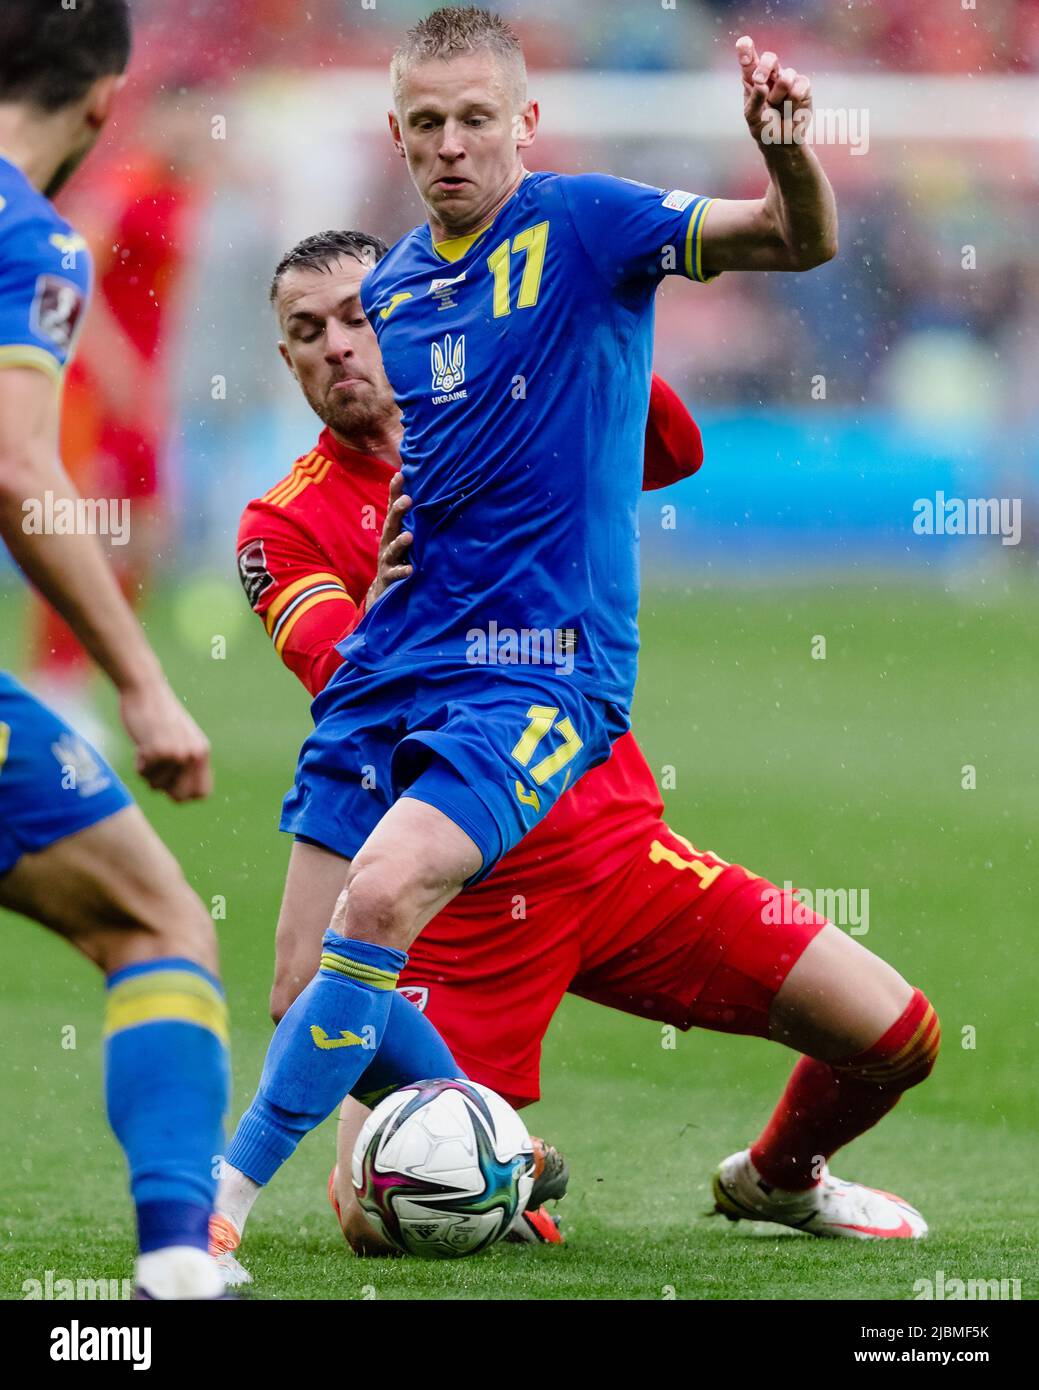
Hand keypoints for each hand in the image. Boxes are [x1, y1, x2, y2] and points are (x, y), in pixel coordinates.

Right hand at [119, 678, 212, 801]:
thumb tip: (181, 796)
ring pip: (157, 786)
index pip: (202, 793)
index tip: (170, 784)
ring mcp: (177, 753)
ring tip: (147, 751)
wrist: (145, 689)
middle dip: (164, 789)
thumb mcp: (181, 738)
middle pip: (180, 796)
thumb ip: (185, 762)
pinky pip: (143, 773)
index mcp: (202, 751)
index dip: (184, 794)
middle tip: (155, 771)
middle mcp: (194, 754)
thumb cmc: (158, 714)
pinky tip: (140, 746)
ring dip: (147, 773)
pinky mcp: (158, 750)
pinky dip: (138, 764)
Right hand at [366, 471, 413, 609]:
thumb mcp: (403, 536)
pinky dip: (403, 571)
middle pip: (391, 523)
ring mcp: (387, 559)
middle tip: (407, 500)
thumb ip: (413, 520)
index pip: (393, 507)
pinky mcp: (390, 576)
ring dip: (400, 542)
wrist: (384, 587)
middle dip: (398, 511)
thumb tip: (427, 494)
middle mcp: (387, 541)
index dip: (394, 491)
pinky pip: (396, 573)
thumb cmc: (399, 556)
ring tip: (409, 536)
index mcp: (392, 530)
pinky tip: (411, 569)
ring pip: (392, 548)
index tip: (399, 475)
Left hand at [736, 35, 812, 149]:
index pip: (749, 59)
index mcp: (753, 79)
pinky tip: (791, 111)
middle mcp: (770, 75)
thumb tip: (761, 84)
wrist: (782, 143)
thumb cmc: (764, 128)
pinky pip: (800, 88)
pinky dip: (793, 103)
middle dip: (764, 68)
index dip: (746, 49)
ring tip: (778, 107)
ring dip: (780, 97)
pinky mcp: (803, 86)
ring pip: (786, 77)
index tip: (744, 43)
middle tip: (759, 81)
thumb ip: (754, 101)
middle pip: (770, 58)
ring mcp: (788, 79)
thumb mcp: (753, 118)